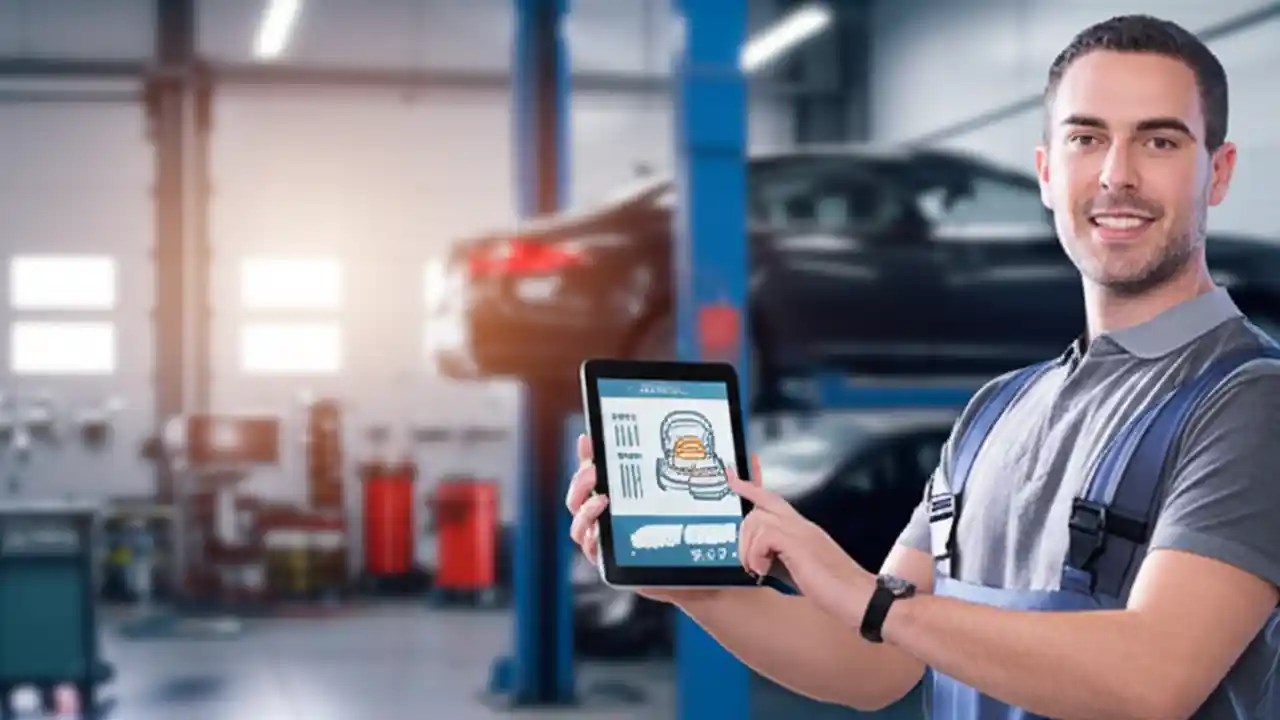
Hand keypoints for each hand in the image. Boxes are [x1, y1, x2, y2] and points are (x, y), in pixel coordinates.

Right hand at [565, 433, 722, 604]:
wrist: (716, 582)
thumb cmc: (714, 541)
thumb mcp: (726, 506)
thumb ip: (738, 483)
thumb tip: (751, 457)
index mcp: (637, 497)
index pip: (605, 471)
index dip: (590, 455)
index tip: (589, 439)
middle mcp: (619, 518)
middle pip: (583, 494)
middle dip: (581, 478)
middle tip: (594, 470)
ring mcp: (615, 541)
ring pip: (580, 522)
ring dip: (583, 507)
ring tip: (600, 498)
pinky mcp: (616, 564)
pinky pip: (590, 550)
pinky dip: (589, 536)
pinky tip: (600, 525)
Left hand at [728, 464, 877, 628]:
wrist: (861, 599)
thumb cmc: (835, 591)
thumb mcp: (801, 569)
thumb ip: (782, 558)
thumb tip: (758, 559)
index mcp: (803, 529)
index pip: (772, 499)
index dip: (750, 487)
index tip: (732, 477)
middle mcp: (801, 525)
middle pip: (760, 505)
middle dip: (744, 531)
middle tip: (747, 557)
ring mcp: (801, 532)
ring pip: (757, 519)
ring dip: (748, 548)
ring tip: (759, 569)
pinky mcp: (798, 543)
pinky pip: (763, 535)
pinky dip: (756, 555)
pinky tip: (764, 571)